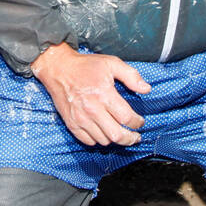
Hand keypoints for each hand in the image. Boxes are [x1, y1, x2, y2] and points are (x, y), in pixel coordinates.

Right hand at [31, 44, 151, 146]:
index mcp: (104, 94)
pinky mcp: (71, 123)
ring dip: (114, 138)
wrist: (58, 68)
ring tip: (119, 132)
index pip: (126, 117)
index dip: (137, 122)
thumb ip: (131, 76)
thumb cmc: (85, 66)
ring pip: (104, 140)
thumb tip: (146, 89)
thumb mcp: (111, 63)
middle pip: (117, 135)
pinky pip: (88, 141)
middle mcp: (92, 109)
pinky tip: (103, 132)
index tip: (140, 122)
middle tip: (135, 136)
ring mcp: (80, 118)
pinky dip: (98, 140)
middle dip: (130, 138)